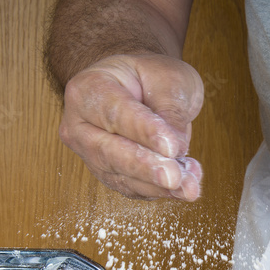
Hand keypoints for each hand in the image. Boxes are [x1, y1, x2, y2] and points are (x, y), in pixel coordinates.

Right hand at [59, 53, 203, 200]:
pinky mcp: (109, 175)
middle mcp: (80, 125)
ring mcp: (90, 155)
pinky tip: (185, 186)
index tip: (172, 146)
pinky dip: (161, 191)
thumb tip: (176, 149)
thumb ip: (171, 110)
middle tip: (174, 177)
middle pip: (108, 152)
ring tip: (189, 185)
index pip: (114, 114)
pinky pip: (133, 189)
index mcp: (86, 89)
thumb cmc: (150, 77)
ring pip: (120, 177)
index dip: (144, 132)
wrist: (140, 89)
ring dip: (158, 186)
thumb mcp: (169, 79)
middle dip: (145, 168)